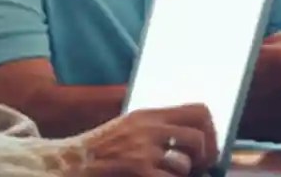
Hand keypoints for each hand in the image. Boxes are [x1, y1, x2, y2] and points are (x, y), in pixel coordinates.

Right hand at [78, 103, 216, 175]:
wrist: (69, 163)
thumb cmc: (100, 149)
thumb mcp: (129, 127)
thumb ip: (158, 128)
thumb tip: (196, 138)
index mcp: (149, 115)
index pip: (198, 111)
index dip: (211, 130)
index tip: (207, 145)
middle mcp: (148, 129)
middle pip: (198, 138)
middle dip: (204, 156)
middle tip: (199, 167)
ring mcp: (143, 152)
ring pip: (184, 165)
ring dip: (182, 175)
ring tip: (168, 175)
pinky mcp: (138, 171)